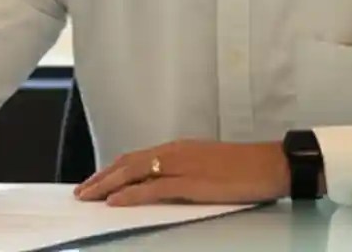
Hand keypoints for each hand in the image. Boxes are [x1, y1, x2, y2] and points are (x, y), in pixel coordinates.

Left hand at [73, 139, 289, 205]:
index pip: (136, 158)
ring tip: (88, 197)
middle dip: (101, 178)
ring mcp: (181, 166)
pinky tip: (114, 202)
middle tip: (81, 192)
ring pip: (134, 173)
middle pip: (128, 163)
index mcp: (178, 148)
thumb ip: (184, 173)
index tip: (94, 182)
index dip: (112, 170)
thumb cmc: (244, 168)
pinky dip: (130, 195)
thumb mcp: (207, 166)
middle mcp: (174, 152)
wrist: (270, 164)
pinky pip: (153, 189)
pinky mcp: (190, 182)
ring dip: (107, 185)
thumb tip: (163, 187)